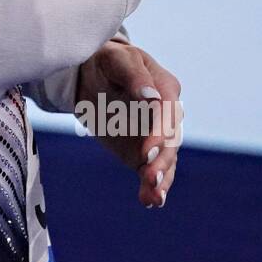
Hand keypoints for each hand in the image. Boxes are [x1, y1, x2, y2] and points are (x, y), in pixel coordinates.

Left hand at [74, 38, 183, 207]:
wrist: (91, 76)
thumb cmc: (107, 61)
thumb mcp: (117, 59)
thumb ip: (134, 76)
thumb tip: (151, 97)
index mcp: (166, 88)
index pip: (168, 113)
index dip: (159, 132)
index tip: (146, 150)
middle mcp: (167, 114)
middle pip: (170, 140)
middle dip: (161, 161)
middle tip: (149, 177)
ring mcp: (157, 135)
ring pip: (165, 159)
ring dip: (161, 179)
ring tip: (152, 197)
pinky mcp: (144, 151)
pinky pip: (152, 170)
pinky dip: (153, 186)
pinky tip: (150, 201)